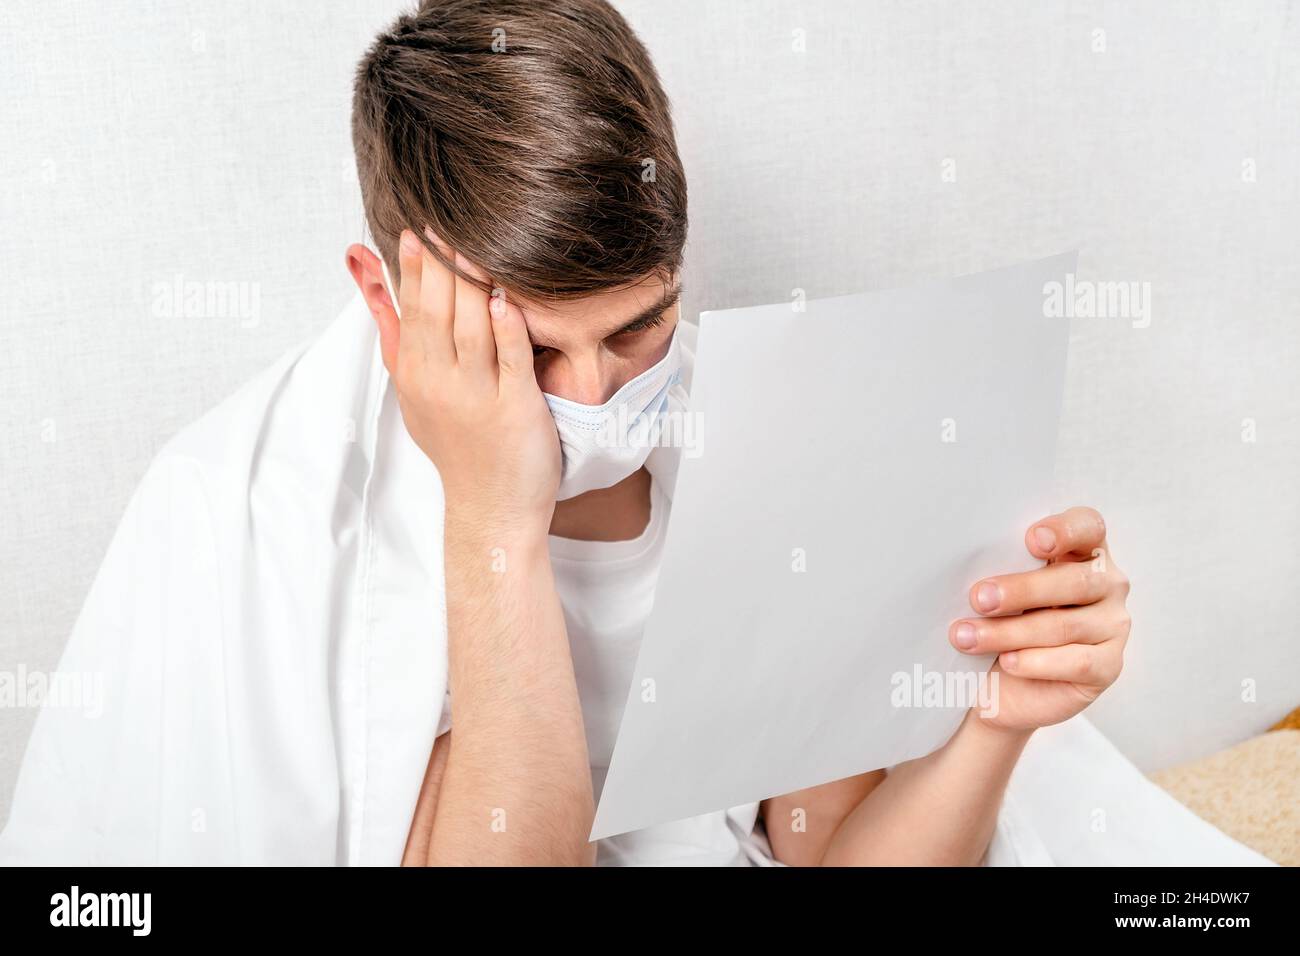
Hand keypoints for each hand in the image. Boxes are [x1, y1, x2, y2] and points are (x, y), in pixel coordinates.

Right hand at [376, 229, 559, 532]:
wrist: (490, 508)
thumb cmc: (455, 443)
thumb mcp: (411, 387)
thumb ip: (393, 328)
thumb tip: (364, 267)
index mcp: (415, 373)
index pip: (413, 308)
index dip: (416, 265)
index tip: (419, 225)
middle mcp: (440, 382)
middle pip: (438, 310)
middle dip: (442, 262)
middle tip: (451, 216)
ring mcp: (477, 397)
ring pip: (471, 327)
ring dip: (473, 282)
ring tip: (480, 239)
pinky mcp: (516, 410)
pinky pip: (511, 362)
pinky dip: (508, 329)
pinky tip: (506, 297)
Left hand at [949, 507, 1130, 732]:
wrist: (1004, 684)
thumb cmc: (1002, 623)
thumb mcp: (998, 591)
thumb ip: (1000, 569)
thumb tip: (972, 566)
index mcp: (1080, 552)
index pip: (1088, 527)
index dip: (1065, 530)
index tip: (1032, 540)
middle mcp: (1105, 584)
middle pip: (1075, 580)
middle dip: (1022, 590)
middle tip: (978, 599)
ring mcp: (1111, 625)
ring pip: (1066, 625)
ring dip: (1010, 632)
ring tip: (968, 637)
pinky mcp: (1108, 665)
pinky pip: (1077, 662)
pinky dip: (1037, 662)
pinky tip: (1008, 661)